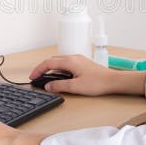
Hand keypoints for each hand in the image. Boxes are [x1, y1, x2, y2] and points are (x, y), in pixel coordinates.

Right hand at [30, 54, 144, 95]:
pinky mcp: (83, 64)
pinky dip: (59, 69)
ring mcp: (79, 60)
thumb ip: (60, 86)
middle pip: (53, 60)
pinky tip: (60, 77)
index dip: (38, 70)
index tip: (32, 77)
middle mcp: (73, 57)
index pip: (48, 63)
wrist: (113, 81)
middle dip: (43, 68)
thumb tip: (48, 86)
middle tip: (37, 77)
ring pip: (60, 62)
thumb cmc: (97, 83)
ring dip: (51, 68)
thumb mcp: (75, 87)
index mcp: (70, 61)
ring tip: (46, 78)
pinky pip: (66, 64)